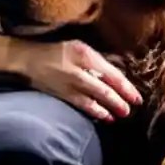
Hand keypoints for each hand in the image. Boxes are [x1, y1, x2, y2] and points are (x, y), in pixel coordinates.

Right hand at [13, 39, 143, 121]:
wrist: (27, 60)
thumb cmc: (57, 52)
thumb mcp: (78, 48)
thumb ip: (96, 61)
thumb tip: (116, 76)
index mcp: (85, 53)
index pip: (111, 72)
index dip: (126, 86)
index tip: (136, 96)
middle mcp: (78, 68)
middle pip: (105, 87)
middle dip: (120, 100)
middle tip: (131, 109)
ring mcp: (69, 83)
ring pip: (95, 98)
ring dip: (110, 107)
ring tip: (122, 114)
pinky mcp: (62, 94)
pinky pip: (82, 105)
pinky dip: (95, 111)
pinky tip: (105, 117)